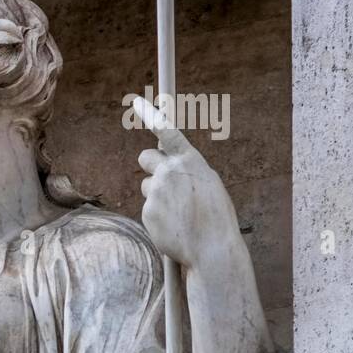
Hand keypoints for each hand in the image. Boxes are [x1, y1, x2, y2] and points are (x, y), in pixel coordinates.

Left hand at [133, 96, 240, 272]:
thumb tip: (168, 162)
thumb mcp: (208, 184)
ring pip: (147, 187)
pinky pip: (148, 208)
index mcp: (190, 162)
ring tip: (178, 212)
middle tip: (162, 178)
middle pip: (145, 157)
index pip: (167, 132)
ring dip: (157, 196)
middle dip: (151, 165)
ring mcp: (155, 192)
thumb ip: (187, 171)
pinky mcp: (147, 211)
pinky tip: (174, 225)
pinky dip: (158, 216)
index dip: (151, 116)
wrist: (211, 248)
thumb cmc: (215, 216)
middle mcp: (169, 172)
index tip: (136, 103)